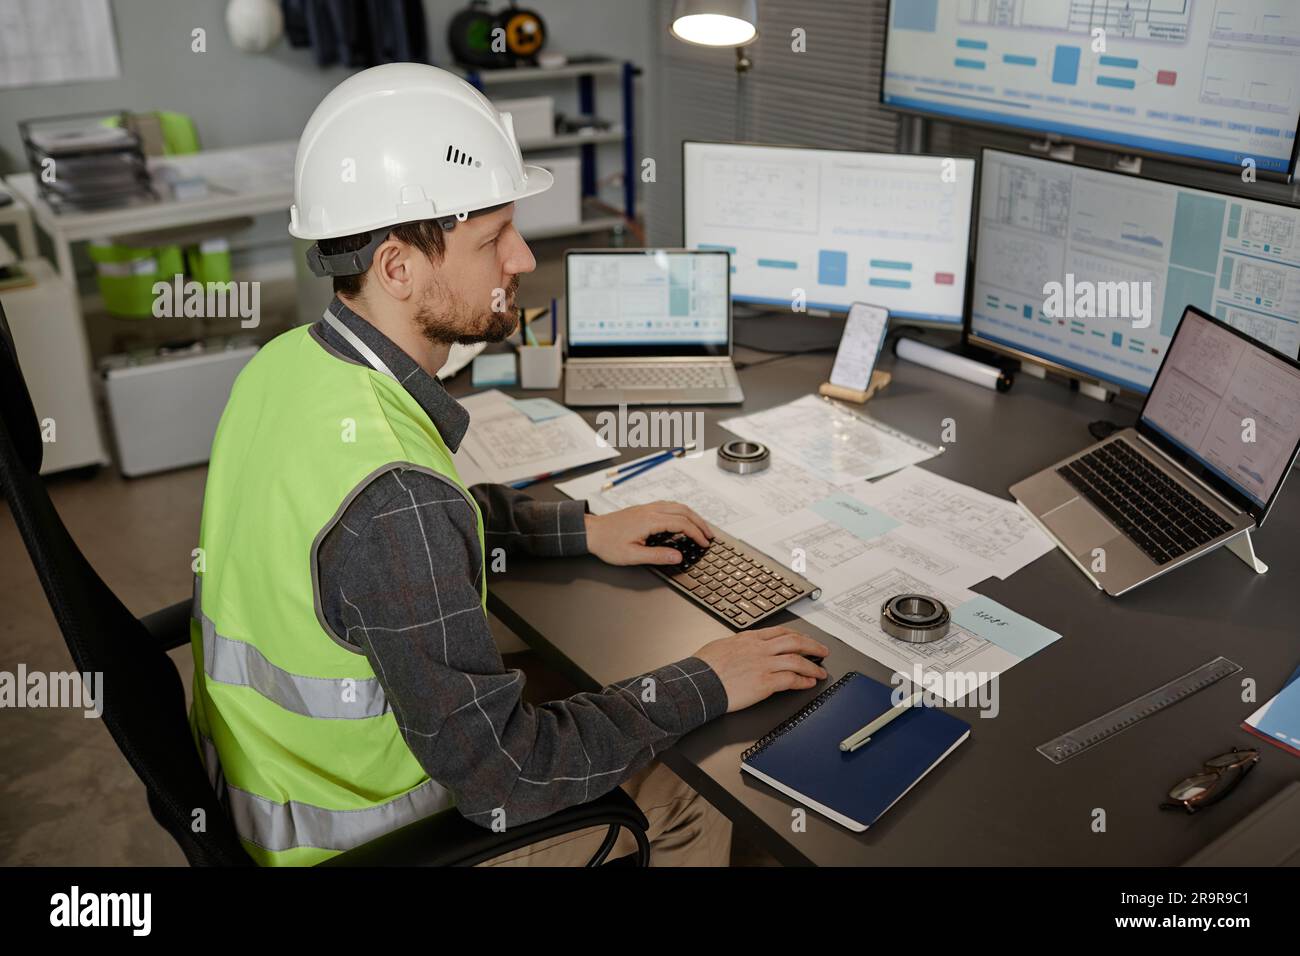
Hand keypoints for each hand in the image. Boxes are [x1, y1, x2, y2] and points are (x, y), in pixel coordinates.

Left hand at [584, 500, 715, 565]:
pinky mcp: (644, 509)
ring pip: (677, 506)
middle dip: (700, 523)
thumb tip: (678, 556)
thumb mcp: (632, 556)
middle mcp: (651, 510)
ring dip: (692, 516)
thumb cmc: (608, 544)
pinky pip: (669, 506)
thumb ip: (657, 556)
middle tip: (709, 536)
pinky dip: (682, 512)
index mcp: (650, 520)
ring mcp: (647, 508)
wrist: (591, 532)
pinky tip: (683, 520)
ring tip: (701, 528)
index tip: (704, 544)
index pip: (682, 524)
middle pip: (684, 511)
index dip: (696, 534)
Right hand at [694, 627, 829, 712]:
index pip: (781, 632)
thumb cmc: (703, 668)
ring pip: (797, 660)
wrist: (698, 682)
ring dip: (812, 666)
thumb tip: (741, 648)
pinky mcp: (764, 682)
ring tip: (820, 671)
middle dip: (812, 646)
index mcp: (749, 638)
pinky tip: (809, 683)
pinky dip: (803, 681)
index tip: (805, 640)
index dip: (797, 636)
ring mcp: (763, 664)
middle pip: (794, 642)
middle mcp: (759, 648)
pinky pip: (791, 679)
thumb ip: (737, 645)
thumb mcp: (721, 646)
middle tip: (822, 651)